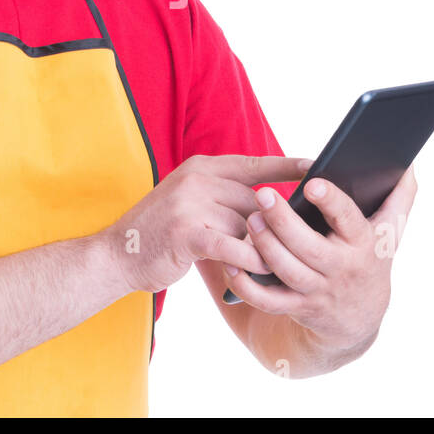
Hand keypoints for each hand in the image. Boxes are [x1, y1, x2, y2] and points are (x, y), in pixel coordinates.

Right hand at [104, 154, 313, 293]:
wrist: (116, 255)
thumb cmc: (160, 233)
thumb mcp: (191, 203)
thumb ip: (224, 199)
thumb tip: (271, 207)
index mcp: (201, 167)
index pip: (254, 163)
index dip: (286, 166)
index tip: (316, 165)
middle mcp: (197, 179)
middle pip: (255, 200)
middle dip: (274, 224)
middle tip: (296, 241)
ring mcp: (190, 203)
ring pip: (247, 225)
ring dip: (262, 248)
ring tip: (274, 264)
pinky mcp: (186, 232)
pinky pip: (233, 246)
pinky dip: (248, 260)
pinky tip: (255, 271)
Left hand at [223, 165, 418, 353]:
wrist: (359, 317)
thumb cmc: (370, 259)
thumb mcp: (389, 232)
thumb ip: (399, 196)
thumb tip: (409, 161)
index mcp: (363, 243)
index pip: (348, 219)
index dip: (331, 202)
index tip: (312, 184)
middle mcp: (341, 268)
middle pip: (308, 247)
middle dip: (283, 222)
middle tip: (261, 196)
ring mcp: (318, 290)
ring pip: (287, 271)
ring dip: (264, 246)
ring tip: (249, 219)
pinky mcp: (297, 308)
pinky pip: (268, 300)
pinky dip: (248, 284)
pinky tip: (233, 262)